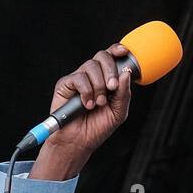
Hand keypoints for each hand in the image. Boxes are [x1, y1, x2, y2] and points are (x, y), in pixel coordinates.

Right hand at [30, 44, 133, 180]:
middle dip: (110, 70)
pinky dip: (86, 91)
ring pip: (91, 66)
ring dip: (98, 86)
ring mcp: (79, 78)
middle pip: (102, 56)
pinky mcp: (65, 84)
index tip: (125, 53)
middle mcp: (92, 76)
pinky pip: (79, 77)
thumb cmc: (98, 128)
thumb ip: (124, 94)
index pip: (111, 57)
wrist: (79, 141)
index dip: (117, 50)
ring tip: (97, 104)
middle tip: (111, 88)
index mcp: (106, 79)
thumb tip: (126, 72)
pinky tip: (86, 104)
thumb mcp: (118, 112)